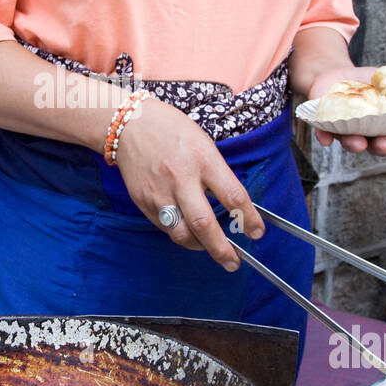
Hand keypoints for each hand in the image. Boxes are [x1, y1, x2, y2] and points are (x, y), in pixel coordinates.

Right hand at [112, 95, 264, 271]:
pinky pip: (165, 227)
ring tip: (211, 250)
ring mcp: (160, 192)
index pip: (233, 196)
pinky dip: (180, 234)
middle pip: (205, 224)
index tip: (256, 232)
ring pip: (182, 234)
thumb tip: (233, 204)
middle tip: (233, 262)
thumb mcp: (203, 143)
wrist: (129, 123)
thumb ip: (216, 173)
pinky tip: (188, 233)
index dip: (249, 219)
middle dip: (222, 249)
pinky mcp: (144, 201)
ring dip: (200, 247)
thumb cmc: (171, 129)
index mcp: (203, 159)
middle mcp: (181, 178)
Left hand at [308, 66, 385, 156]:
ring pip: (352, 142)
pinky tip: (325, 139)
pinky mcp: (325, 123)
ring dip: (355, 144)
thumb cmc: (370, 84)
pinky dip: (324, 136)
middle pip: (377, 145)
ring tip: (359, 142)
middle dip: (383, 146)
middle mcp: (368, 133)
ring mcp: (346, 130)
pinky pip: (324, 133)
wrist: (334, 74)